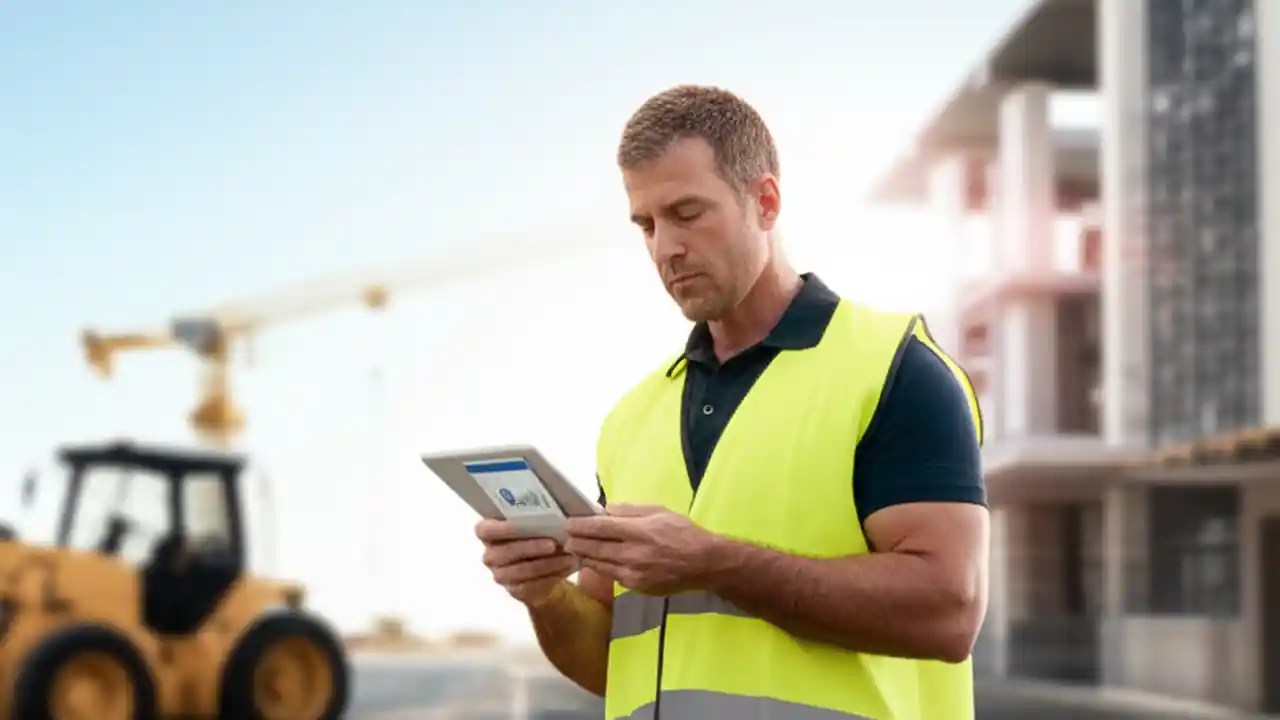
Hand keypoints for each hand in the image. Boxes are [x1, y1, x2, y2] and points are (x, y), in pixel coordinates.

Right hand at [475, 519, 576, 606]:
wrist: (545, 567)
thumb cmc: (539, 537)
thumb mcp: (537, 525)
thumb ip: (538, 520)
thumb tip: (556, 518)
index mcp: (488, 533)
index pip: (485, 530)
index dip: (502, 528)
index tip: (526, 523)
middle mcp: (490, 555)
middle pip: (504, 552)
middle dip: (530, 547)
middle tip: (553, 544)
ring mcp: (500, 575)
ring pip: (520, 570)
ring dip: (546, 564)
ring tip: (568, 557)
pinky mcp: (514, 590)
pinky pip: (530, 586)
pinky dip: (550, 577)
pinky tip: (564, 568)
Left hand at [564, 504, 717, 594]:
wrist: (705, 564)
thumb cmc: (683, 533)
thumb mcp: (659, 512)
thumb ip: (631, 510)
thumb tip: (606, 509)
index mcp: (639, 531)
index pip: (600, 527)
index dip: (581, 525)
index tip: (568, 522)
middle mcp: (633, 554)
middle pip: (594, 548)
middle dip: (576, 542)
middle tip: (564, 536)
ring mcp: (633, 574)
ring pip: (599, 565)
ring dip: (584, 556)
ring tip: (574, 548)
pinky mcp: (636, 587)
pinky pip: (612, 575)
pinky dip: (600, 567)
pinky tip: (594, 561)